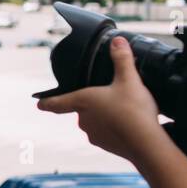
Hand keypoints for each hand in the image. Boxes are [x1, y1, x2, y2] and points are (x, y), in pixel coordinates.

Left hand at [36, 36, 169, 163]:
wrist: (147, 143)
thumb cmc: (133, 109)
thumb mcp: (129, 80)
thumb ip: (122, 59)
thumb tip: (118, 41)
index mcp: (82, 101)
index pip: (55, 103)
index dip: (46, 102)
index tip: (39, 103)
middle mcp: (83, 120)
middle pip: (81, 110)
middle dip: (92, 104)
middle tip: (109, 97)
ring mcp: (93, 135)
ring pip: (95, 123)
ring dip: (104, 117)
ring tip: (123, 111)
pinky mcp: (107, 146)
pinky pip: (107, 134)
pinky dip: (115, 129)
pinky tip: (129, 125)